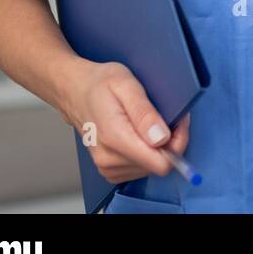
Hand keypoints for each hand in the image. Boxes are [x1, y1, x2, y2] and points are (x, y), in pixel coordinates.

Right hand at [63, 60, 190, 182]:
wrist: (74, 91)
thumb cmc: (99, 84)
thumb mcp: (126, 84)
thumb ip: (144, 113)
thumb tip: (161, 138)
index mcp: (115, 138)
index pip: (161, 162)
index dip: (178, 141)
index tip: (178, 122)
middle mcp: (109, 159)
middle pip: (159, 165)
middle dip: (170, 140)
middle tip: (164, 116)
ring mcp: (107, 167)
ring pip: (151, 167)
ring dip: (158, 147)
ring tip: (150, 122)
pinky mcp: (108, 169)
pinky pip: (139, 168)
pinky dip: (146, 152)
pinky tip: (140, 134)